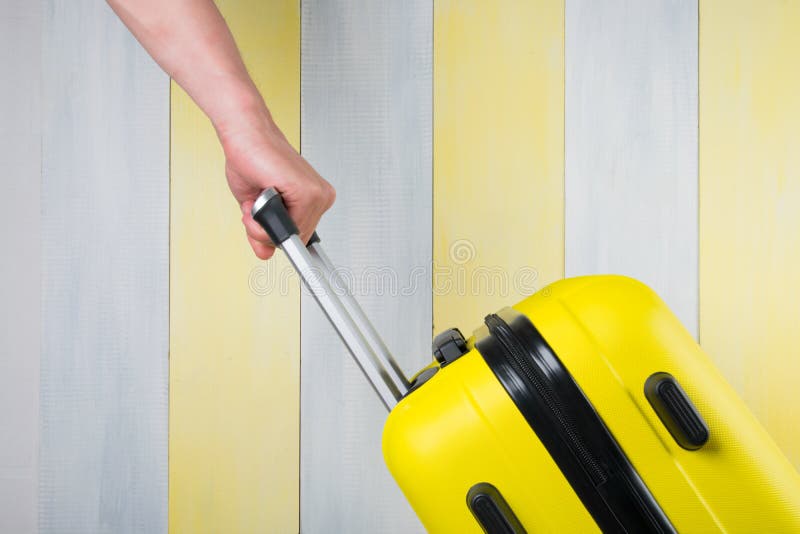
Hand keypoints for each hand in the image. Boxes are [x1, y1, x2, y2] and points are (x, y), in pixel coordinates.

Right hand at [218, 108, 334, 259]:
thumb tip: (265, 254)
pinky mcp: (305, 191)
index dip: (281, 238)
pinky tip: (262, 191)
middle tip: (255, 203)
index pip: (301, 237)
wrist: (245, 133)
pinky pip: (283, 226)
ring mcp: (316, 194)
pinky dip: (263, 217)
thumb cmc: (251, 160)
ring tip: (259, 194)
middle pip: (293, 240)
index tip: (278, 242)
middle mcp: (320, 197)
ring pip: (287, 237)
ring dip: (261, 223)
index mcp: (315, 199)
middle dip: (265, 230)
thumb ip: (262, 232)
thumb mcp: (254, 208)